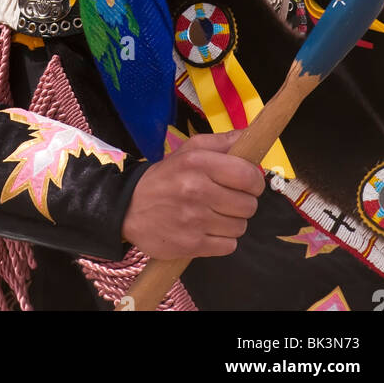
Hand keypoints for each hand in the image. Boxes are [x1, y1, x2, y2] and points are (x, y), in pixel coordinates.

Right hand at [121, 129, 263, 259]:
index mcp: (198, 162)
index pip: (248, 175)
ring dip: (232, 222)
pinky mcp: (192, 244)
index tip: (247, 183)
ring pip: (240, 227)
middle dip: (242, 202)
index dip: (254, 181)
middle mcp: (197, 190)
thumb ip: (221, 142)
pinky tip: (207, 229)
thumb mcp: (189, 151)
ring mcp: (194, 220)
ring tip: (214, 214)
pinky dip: (222, 240)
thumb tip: (250, 136)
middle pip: (249, 205)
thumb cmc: (165, 177)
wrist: (129, 208)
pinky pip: (229, 246)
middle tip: (226, 198)